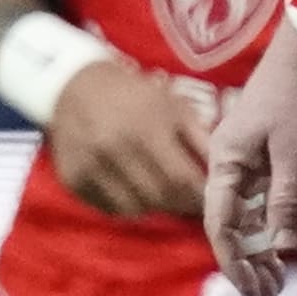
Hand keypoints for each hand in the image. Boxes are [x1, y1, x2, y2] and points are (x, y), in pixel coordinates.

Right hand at [45, 57, 211, 218]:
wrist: (75, 87)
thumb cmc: (135, 95)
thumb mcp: (174, 106)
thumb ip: (200, 139)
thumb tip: (222, 173)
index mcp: (145, 128)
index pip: (181, 179)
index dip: (200, 195)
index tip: (210, 198)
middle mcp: (115, 150)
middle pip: (160, 198)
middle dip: (180, 204)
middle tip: (189, 201)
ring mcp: (91, 167)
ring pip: (136, 209)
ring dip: (155, 206)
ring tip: (162, 193)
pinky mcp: (74, 180)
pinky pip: (110, 208)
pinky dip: (128, 205)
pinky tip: (134, 190)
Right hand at [203, 25, 296, 295]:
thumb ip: (288, 199)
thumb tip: (281, 247)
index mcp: (226, 162)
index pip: (221, 223)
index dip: (234, 261)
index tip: (251, 292)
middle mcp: (234, 166)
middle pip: (232, 226)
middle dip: (247, 265)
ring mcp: (254, 163)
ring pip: (251, 218)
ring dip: (262, 253)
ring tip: (276, 287)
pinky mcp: (276, 159)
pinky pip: (270, 203)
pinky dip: (276, 230)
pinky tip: (285, 253)